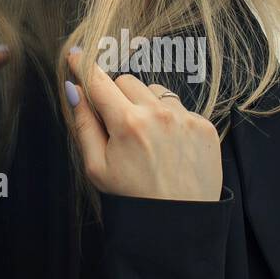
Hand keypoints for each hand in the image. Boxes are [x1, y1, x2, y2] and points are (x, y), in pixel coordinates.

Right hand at [65, 52, 221, 201]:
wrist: (180, 224)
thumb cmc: (133, 199)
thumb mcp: (97, 168)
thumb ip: (84, 125)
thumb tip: (74, 90)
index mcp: (128, 124)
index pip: (100, 82)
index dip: (85, 66)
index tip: (77, 54)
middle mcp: (159, 114)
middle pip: (127, 81)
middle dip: (117, 96)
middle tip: (117, 126)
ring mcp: (185, 118)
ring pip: (154, 91)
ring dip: (145, 106)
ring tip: (147, 141)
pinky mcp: (205, 126)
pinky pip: (179, 108)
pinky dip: (170, 121)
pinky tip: (168, 148)